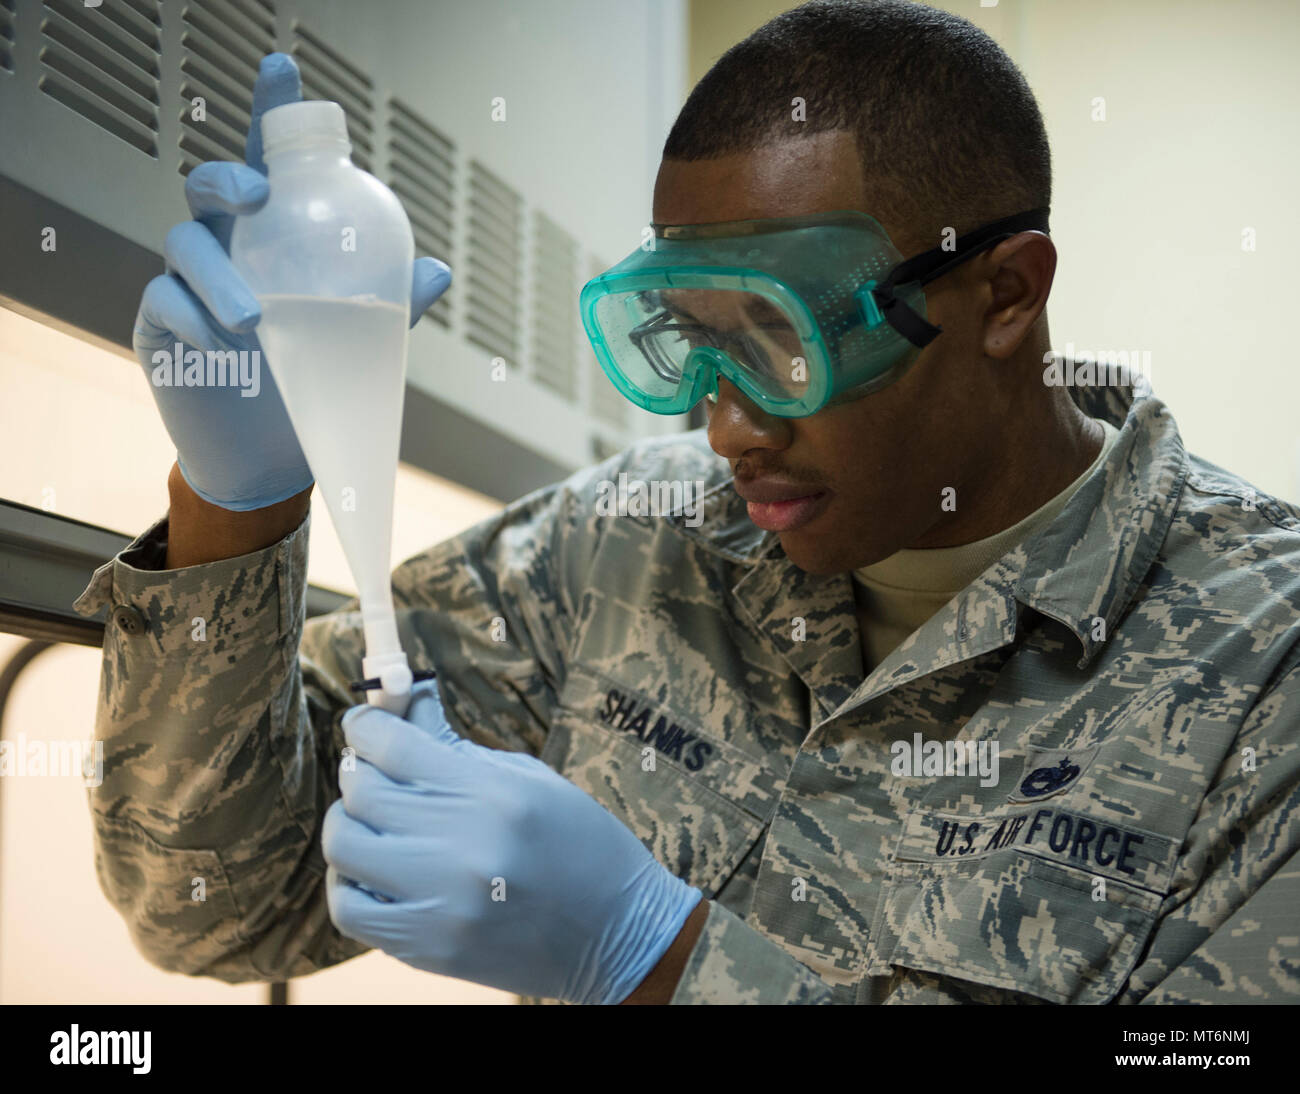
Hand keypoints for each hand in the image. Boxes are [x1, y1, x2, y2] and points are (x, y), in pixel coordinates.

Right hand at [135, 52, 450, 510]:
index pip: (268, 163)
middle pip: (209, 186)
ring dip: (219, 276)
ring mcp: (185, 283)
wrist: (269, 456)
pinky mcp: (158, 325)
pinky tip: (221, 346)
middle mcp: (226, 247)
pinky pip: (164, 303)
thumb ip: (390, 305)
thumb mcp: (355, 341)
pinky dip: (193, 319)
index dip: (270, 112)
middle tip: (258, 198)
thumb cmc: (308, 380)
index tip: (282, 68)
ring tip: (256, 321)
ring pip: (184, 246)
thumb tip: (438, 270)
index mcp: (272, 237)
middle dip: (227, 178)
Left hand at [322, 680, 702, 1003]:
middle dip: (359, 770)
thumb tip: (404, 705)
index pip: (392, 746)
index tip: (365, 723)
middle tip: (374, 769)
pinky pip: (350, 910)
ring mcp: (441, 904)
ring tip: (371, 820)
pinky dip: (346, 882)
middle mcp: (462, 847)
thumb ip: (457, 748)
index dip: (366, 724)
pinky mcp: (429, 948)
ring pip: (344, 847)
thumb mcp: (530, 779)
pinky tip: (372, 870)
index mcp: (493, 795)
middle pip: (362, 792)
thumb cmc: (581, 844)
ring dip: (347, 823)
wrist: (619, 933)